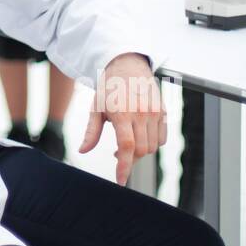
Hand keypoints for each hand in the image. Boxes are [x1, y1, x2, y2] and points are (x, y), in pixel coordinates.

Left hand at [79, 52, 165, 184]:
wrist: (127, 66)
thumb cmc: (109, 88)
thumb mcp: (96, 108)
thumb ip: (91, 132)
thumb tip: (83, 150)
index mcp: (123, 113)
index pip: (128, 147)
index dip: (125, 167)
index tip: (121, 180)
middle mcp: (141, 113)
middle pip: (141, 150)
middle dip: (130, 159)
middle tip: (118, 154)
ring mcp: (154, 112)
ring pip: (152, 147)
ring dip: (140, 152)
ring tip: (127, 143)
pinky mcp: (163, 112)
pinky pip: (162, 139)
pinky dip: (152, 143)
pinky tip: (140, 137)